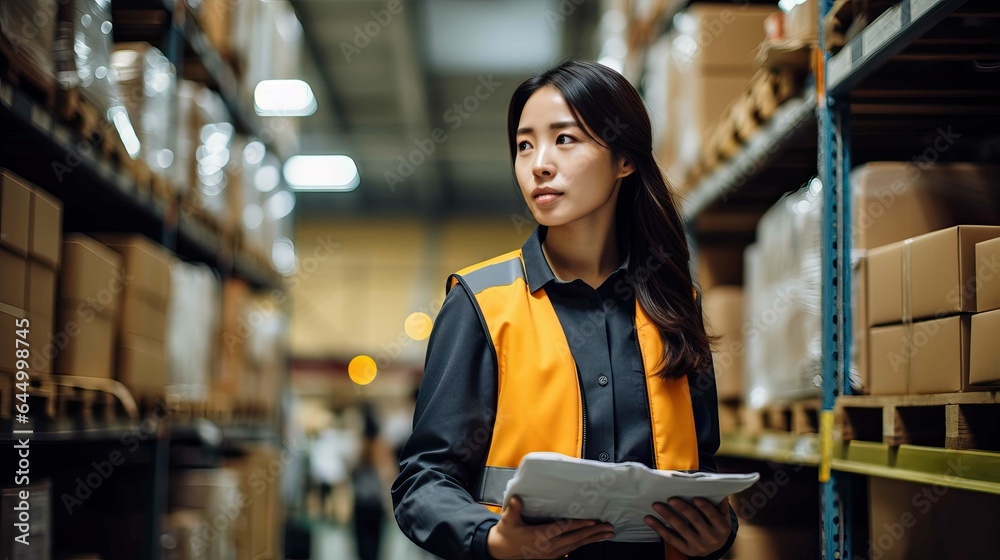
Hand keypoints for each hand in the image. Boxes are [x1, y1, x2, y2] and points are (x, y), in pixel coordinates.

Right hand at [486, 495, 614, 558]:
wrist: (502, 552)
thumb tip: (517, 499)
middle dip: (593, 532)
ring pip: (576, 545)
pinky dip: (585, 544)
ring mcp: (552, 553)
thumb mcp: (507, 521)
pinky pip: (573, 549)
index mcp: (540, 536)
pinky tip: (592, 540)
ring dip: (593, 539)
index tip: (592, 521)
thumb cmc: (507, 534)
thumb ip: (513, 510)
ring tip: (607, 534)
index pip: (563, 529)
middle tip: (608, 527)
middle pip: (575, 538)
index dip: (578, 525)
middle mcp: (549, 546)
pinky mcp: (553, 556)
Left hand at [644, 497, 731, 557]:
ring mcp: (698, 546)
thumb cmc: (716, 525)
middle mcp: (711, 539)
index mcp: (722, 528)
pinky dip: (659, 528)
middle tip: (670, 498)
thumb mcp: (723, 517)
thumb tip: (720, 494)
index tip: (694, 498)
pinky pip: (671, 538)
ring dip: (667, 516)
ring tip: (656, 505)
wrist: (714, 547)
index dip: (705, 507)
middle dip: (682, 508)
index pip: (713, 516)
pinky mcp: (686, 550)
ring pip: (681, 529)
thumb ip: (721, 506)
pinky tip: (650, 519)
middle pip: (695, 520)